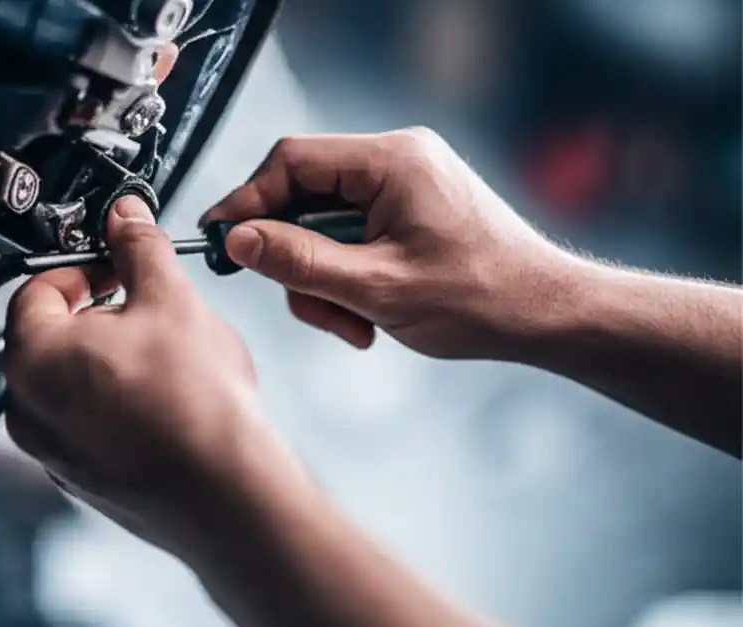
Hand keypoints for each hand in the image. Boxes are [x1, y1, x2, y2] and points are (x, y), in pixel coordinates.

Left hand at [2, 196, 272, 553]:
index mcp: (33, 358)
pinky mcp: (82, 481)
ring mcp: (52, 453)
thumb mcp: (171, 299)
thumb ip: (139, 249)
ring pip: (70, 385)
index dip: (84, 267)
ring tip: (165, 360)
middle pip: (50, 337)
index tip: (120, 266)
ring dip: (109, 362)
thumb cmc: (196, 406)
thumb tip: (125, 219)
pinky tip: (166, 405)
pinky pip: (88, 426)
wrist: (229, 497)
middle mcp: (27, 411)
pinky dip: (116, 407)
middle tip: (147, 310)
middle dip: (96, 314)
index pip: (38, 287)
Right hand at [202, 127, 584, 359]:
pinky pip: (350, 237)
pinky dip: (346, 280)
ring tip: (353, 324)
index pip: (292, 161)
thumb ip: (300, 262)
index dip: (248, 201)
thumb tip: (238, 240)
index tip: (221, 242)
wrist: (547, 316)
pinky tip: (368, 316)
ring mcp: (404, 185)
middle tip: (307, 304)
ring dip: (323, 281)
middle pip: (304, 197)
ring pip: (323, 225)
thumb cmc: (481, 298)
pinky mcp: (408, 211)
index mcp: (392, 161)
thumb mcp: (375, 288)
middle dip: (297, 259)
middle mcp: (397, 161)